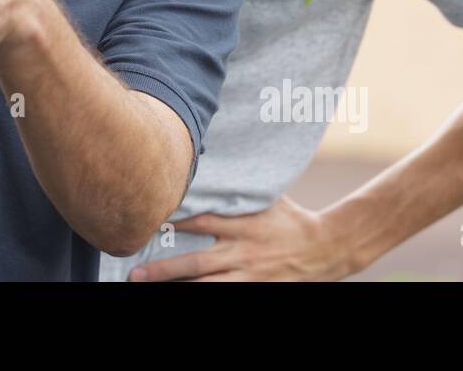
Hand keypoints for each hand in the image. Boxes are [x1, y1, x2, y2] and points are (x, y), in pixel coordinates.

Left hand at [127, 197, 355, 281]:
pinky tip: (186, 296)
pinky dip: (206, 297)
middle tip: (134, 272)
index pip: (202, 223)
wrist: (328, 248)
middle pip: (197, 262)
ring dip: (178, 288)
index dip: (174, 221)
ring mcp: (250, 277)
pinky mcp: (258, 292)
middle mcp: (243, 253)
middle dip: (164, 269)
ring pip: (207, 287)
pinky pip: (227, 297)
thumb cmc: (293, 219)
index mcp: (244, 225)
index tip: (149, 219)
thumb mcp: (268, 199)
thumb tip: (214, 165)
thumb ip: (240, 190)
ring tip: (149, 288)